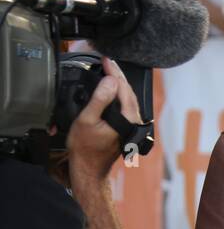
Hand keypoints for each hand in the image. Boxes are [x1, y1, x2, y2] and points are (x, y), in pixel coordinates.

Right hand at [65, 57, 142, 183]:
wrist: (88, 168)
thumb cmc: (85, 148)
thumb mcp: (87, 120)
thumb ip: (100, 99)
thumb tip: (110, 81)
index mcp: (127, 120)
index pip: (123, 88)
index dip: (114, 71)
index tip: (105, 60)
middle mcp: (133, 122)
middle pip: (128, 91)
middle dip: (118, 74)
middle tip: (107, 61)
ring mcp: (131, 125)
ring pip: (128, 98)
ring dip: (119, 83)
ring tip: (109, 70)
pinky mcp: (127, 127)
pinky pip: (125, 105)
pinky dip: (118, 94)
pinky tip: (111, 88)